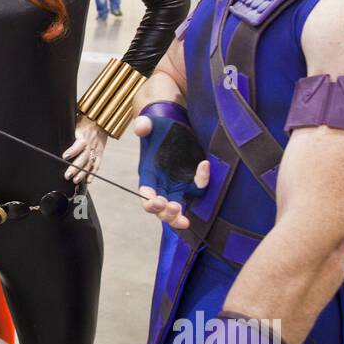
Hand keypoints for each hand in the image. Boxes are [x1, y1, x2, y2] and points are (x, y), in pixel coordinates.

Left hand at [62, 115, 109, 182]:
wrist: (101, 122)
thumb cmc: (85, 122)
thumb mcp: (76, 123)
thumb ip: (68, 131)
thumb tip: (56, 133)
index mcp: (83, 136)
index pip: (78, 145)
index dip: (72, 151)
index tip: (65, 156)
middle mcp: (90, 144)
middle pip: (83, 158)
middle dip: (75, 168)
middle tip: (67, 175)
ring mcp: (96, 150)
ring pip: (89, 163)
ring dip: (83, 173)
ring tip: (75, 181)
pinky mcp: (100, 154)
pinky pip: (97, 165)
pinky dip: (92, 173)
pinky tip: (87, 180)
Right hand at [133, 109, 208, 229]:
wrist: (172, 123)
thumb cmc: (158, 125)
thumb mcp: (149, 122)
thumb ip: (143, 125)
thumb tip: (140, 128)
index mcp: (148, 173)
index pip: (145, 191)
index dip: (148, 200)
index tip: (156, 201)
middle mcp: (161, 183)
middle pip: (159, 207)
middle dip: (164, 213)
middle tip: (174, 209)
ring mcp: (176, 184)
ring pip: (175, 208)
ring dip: (177, 217)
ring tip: (184, 220)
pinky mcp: (190, 180)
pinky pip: (196, 189)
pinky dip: (201, 185)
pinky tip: (203, 169)